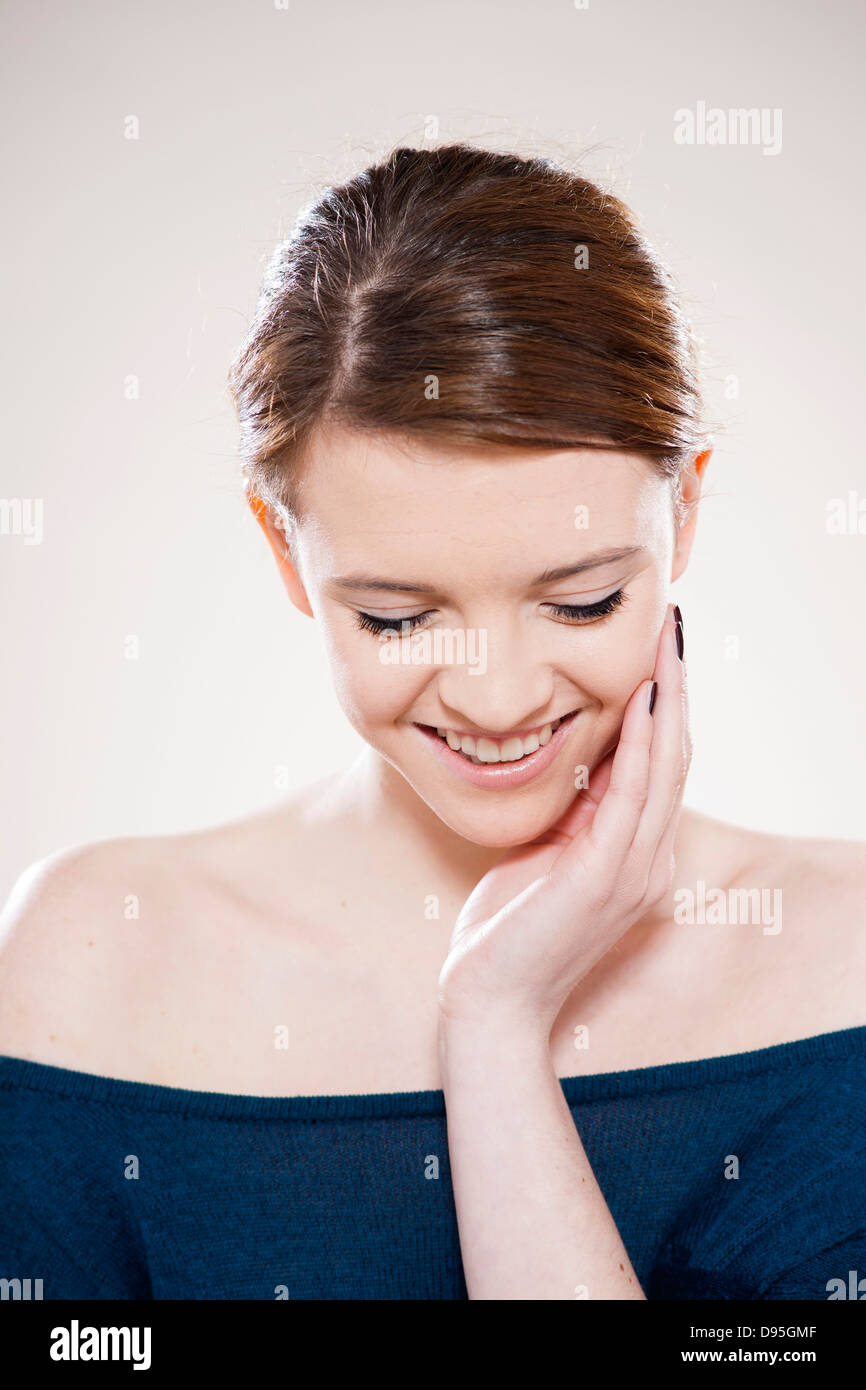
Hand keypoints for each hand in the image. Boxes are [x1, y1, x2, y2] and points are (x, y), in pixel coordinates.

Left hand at [438, 602, 690, 1035]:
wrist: (490, 1001)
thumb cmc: (507, 932)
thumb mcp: (545, 856)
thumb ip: (571, 814)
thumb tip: (573, 759)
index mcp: (636, 856)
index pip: (662, 769)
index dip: (663, 709)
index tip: (655, 653)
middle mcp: (648, 860)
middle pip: (676, 758)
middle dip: (674, 690)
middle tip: (671, 629)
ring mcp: (634, 869)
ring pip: (666, 768)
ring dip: (667, 701)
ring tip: (665, 645)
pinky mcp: (606, 876)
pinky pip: (633, 794)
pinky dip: (642, 742)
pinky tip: (641, 698)